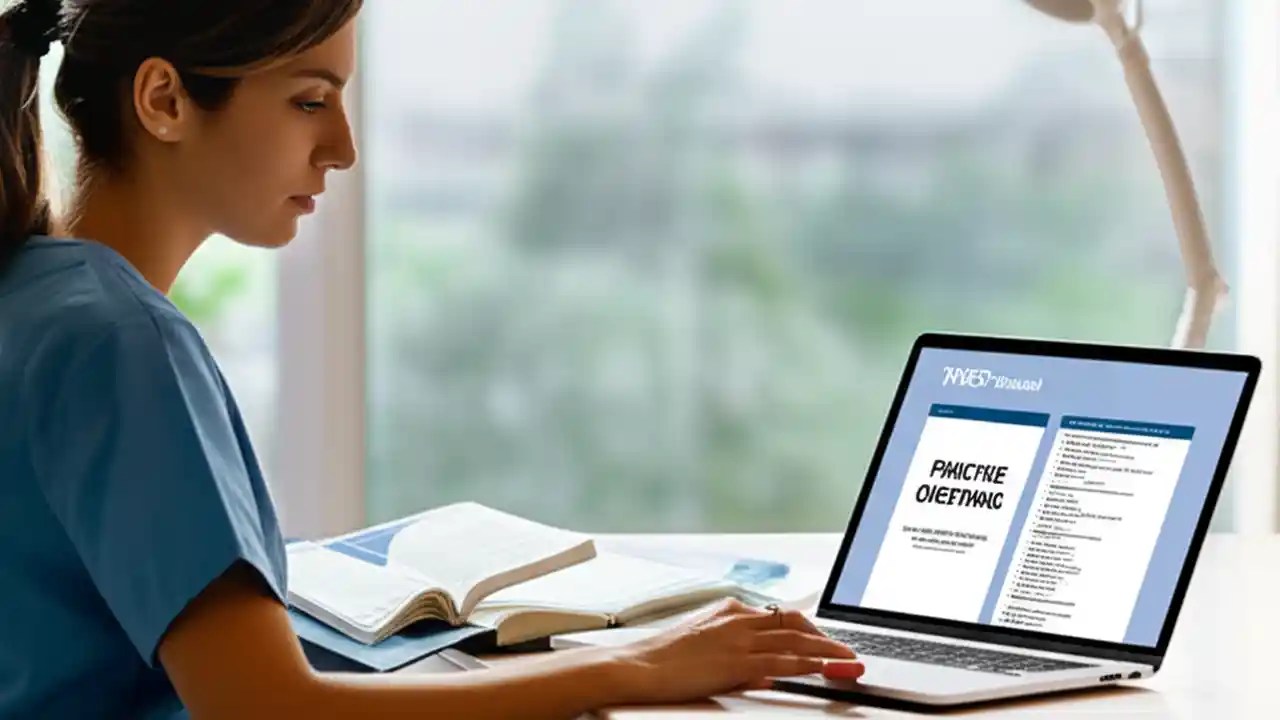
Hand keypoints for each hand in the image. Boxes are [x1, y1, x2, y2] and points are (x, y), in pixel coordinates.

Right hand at [607, 598, 864, 704]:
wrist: (639, 666)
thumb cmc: (664, 660)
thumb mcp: (705, 649)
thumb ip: (738, 656)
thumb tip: (767, 670)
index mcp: (729, 611)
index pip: (779, 616)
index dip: (808, 629)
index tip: (825, 640)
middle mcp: (738, 618)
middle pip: (794, 623)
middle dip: (824, 637)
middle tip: (846, 650)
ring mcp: (739, 638)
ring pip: (795, 639)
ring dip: (827, 650)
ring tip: (849, 660)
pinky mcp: (737, 660)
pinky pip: (783, 659)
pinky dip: (809, 662)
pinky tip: (825, 668)